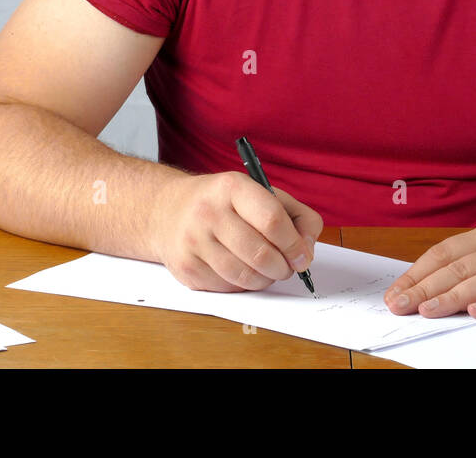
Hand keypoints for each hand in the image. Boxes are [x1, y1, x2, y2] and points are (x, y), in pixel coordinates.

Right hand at [151, 171, 322, 291]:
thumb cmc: (224, 203)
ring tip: (268, 270)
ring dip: (266, 279)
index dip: (294, 244)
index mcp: (232, 188)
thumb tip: (307, 249)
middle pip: (261, 254)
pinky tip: (242, 270)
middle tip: (288, 267)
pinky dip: (243, 285)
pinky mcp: (186, 269)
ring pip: (245, 276)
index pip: (273, 220)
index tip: (303, 256)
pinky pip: (228, 288)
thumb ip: (296, 216)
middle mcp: (209, 213)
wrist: (168, 210)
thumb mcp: (262, 193)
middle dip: (283, 267)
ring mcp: (194, 242)